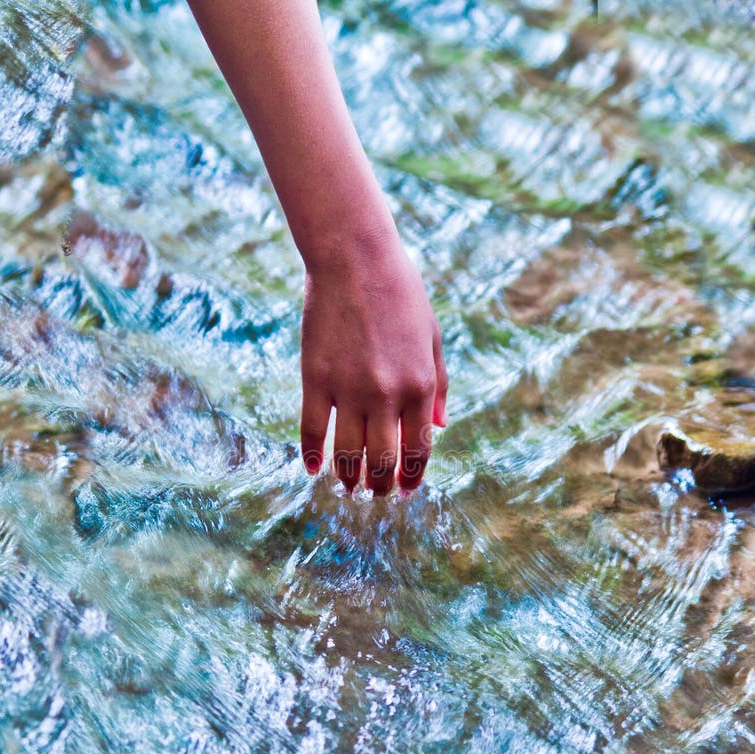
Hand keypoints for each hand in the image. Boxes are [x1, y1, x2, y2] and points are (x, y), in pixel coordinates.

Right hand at [299, 229, 447, 493]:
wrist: (355, 259)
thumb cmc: (401, 294)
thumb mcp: (432, 338)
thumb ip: (440, 387)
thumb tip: (441, 428)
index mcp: (421, 386)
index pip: (419, 449)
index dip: (412, 476)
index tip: (405, 491)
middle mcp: (388, 395)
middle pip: (384, 459)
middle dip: (382, 485)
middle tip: (377, 494)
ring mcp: (350, 389)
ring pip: (348, 453)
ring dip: (350, 478)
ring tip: (350, 487)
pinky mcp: (316, 379)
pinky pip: (312, 429)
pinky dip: (312, 455)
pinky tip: (314, 469)